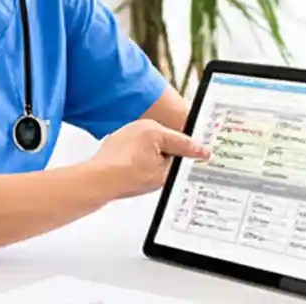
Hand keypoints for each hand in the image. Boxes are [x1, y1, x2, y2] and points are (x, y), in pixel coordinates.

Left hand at [91, 119, 210, 198]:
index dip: (195, 150)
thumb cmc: (127, 176)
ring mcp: (129, 131)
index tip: (205, 154)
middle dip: (173, 153)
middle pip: (167, 140)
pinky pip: (139, 145)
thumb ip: (177, 162)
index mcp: (155, 130)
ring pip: (152, 142)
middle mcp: (141, 126)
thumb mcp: (163, 174)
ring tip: (151, 173)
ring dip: (156, 154)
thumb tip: (183, 157)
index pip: (182, 141)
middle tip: (177, 168)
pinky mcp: (119, 138)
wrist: (100, 179)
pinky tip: (139, 170)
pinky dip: (143, 155)